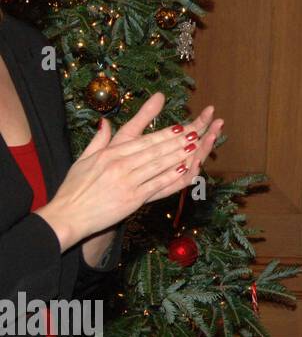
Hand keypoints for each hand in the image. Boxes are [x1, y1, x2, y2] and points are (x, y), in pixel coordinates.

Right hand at [37, 92, 222, 251]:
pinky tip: (186, 169)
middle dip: (178, 140)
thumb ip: (99, 139)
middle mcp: (121, 165)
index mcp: (110, 154)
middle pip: (156, 150)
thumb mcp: (83, 159)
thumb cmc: (74, 188)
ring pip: (160, 165)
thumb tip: (105, 121)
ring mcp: (128, 182)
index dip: (164, 133)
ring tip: (197, 145)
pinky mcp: (133, 199)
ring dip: (180, 154)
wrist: (68, 215)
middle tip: (197, 131)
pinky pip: (158, 185)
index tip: (181, 126)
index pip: (143, 140)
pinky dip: (172, 176)